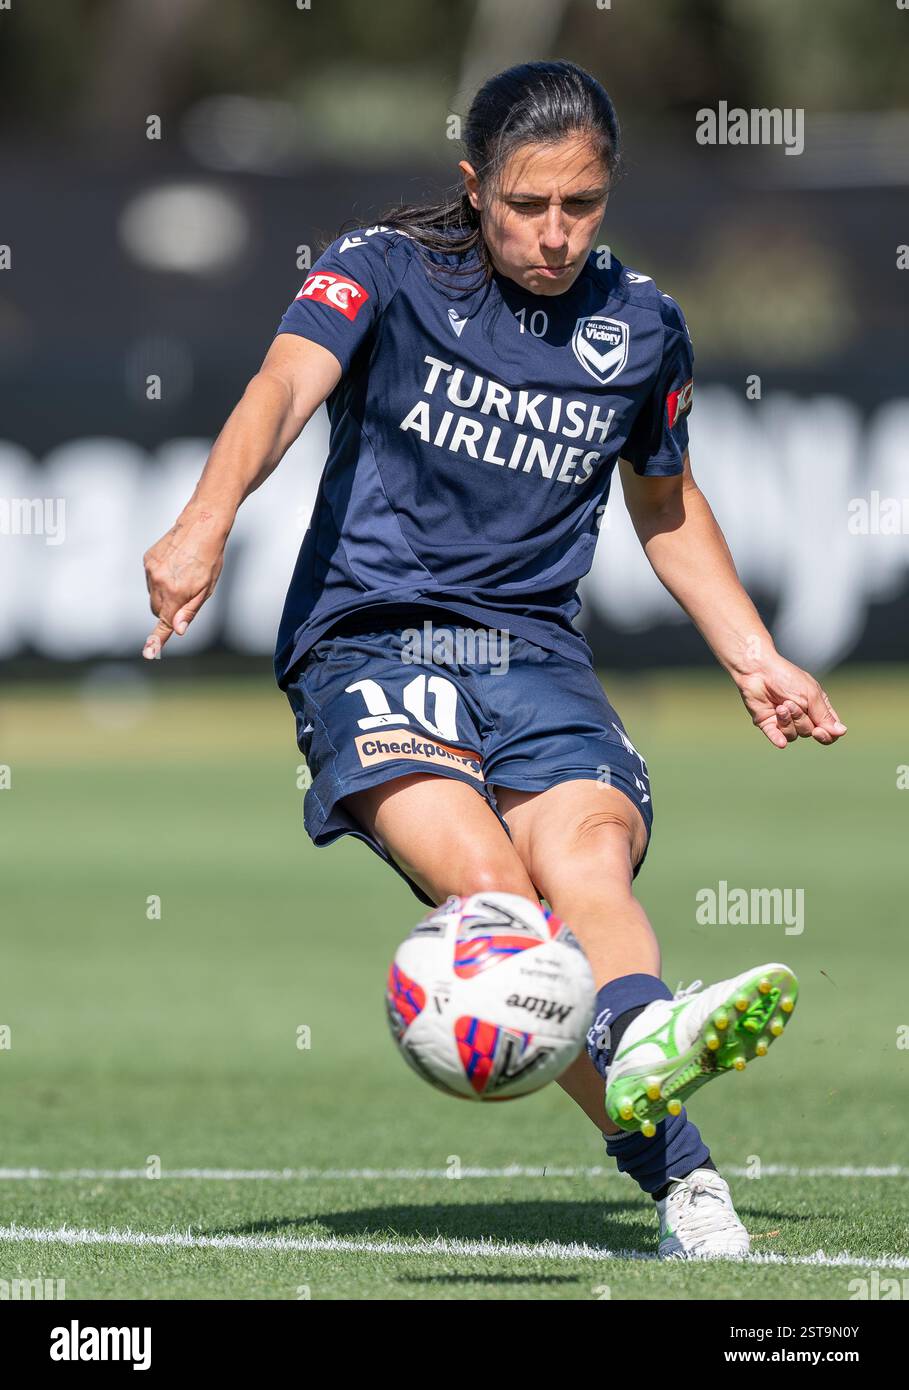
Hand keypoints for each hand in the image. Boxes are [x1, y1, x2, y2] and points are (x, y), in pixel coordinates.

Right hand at [142, 507, 227, 658]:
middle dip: (167, 610)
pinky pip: (150, 580)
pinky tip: (174, 566)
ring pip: (152, 596)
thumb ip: (190, 611)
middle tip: (185, 596)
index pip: (164, 623)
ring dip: (164, 594)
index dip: (157, 640)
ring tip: (182, 576)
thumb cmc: (210, 559)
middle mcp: (159, 583)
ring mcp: (151, 570)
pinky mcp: (147, 560)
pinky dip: (159, 580)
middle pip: (156, 611)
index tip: (148, 654)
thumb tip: (178, 630)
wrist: (202, 525)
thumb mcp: (206, 588)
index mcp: (177, 593)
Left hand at [736, 652, 846, 749]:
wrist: (758, 670)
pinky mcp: (768, 723)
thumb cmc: (786, 677)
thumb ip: (824, 715)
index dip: (826, 735)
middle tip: (789, 703)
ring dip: (787, 721)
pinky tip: (781, 742)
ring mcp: (784, 721)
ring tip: (780, 706)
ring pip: (793, 735)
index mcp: (816, 707)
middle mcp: (802, 716)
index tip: (819, 731)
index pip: (828, 730)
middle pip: (809, 732)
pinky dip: (778, 739)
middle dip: (800, 719)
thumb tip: (842, 732)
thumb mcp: (810, 694)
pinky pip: (776, 737)